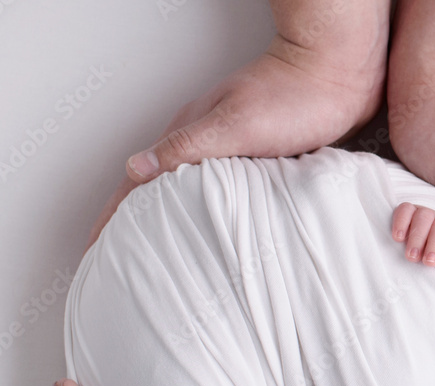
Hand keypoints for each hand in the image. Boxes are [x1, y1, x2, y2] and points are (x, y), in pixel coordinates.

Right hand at [86, 35, 385, 249]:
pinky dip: (212, 218)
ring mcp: (233, 153)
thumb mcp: (234, 124)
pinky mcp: (261, 161)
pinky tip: (221, 234)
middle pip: (158, 192)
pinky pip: (226, 197)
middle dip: (137, 228)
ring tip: (165, 258)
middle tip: (123, 262)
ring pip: (193, 196)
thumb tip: (135, 168)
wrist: (338, 74)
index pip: (137, 182)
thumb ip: (187, 148)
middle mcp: (207, 145)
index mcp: (191, 136)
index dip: (113, 217)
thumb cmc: (293, 94)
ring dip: (176, 225)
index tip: (96, 250)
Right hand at [392, 202, 434, 266]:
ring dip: (418, 237)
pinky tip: (398, 238)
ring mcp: (423, 214)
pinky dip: (402, 222)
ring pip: (424, 217)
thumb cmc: (430, 266)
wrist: (409, 258)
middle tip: (428, 262)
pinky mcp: (407, 210)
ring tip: (412, 256)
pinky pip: (405, 209)